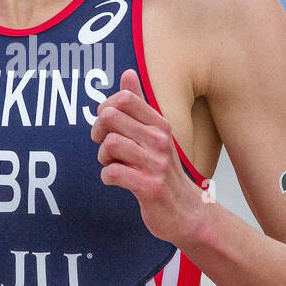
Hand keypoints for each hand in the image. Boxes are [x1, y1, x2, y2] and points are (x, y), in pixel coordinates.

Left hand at [90, 68, 202, 243]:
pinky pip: (112, 173)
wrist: (188, 212)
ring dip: (103, 157)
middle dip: (98, 132)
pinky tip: (116, 180)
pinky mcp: (149, 187)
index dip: (105, 109)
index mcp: (159, 123)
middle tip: (104, 146)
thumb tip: (127, 72)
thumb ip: (139, 104)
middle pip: (110, 117)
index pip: (124, 98)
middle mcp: (159, 140)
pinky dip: (107, 177)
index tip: (107, 125)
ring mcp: (156, 164)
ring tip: (112, 164)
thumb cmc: (164, 170)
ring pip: (110, 144)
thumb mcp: (156, 133)